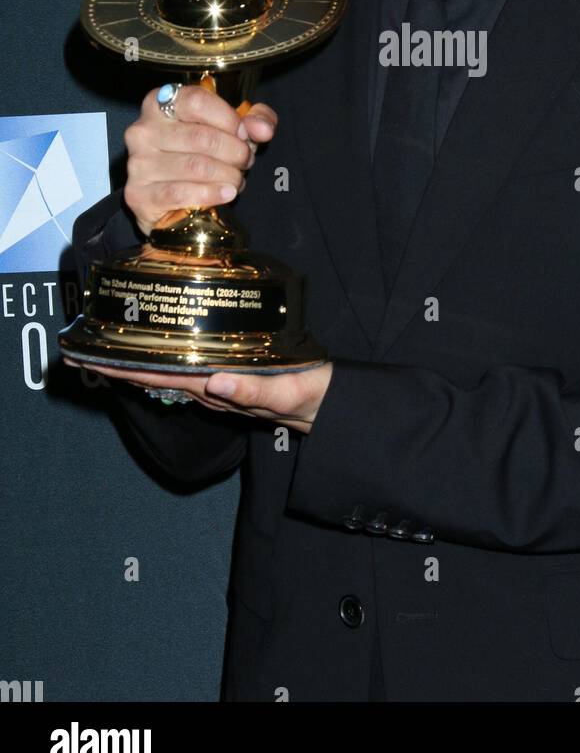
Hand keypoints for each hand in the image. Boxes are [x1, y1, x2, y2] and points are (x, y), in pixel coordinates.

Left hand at [62, 357, 333, 433]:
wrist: (325, 404)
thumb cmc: (307, 396)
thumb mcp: (286, 393)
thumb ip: (253, 391)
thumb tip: (215, 383)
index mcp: (215, 389)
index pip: (158, 376)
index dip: (123, 368)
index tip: (90, 359)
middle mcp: (208, 389)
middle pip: (153, 375)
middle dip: (117, 364)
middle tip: (81, 351)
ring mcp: (215, 385)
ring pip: (166, 372)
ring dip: (135, 362)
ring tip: (107, 348)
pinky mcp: (226, 377)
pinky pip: (185, 369)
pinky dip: (163, 359)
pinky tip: (155, 350)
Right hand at [123, 83, 278, 237]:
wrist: (170, 198)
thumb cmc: (202, 153)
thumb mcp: (232, 127)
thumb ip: (255, 119)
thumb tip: (262, 129)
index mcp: (160, 103)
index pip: (197, 101)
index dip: (228, 119)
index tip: (244, 134)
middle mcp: (143, 130)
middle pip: (201, 137)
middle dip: (234, 151)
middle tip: (246, 161)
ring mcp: (138, 163)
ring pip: (195, 166)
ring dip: (227, 175)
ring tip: (236, 179)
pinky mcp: (138, 195)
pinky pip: (181, 193)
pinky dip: (211, 194)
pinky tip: (226, 194)